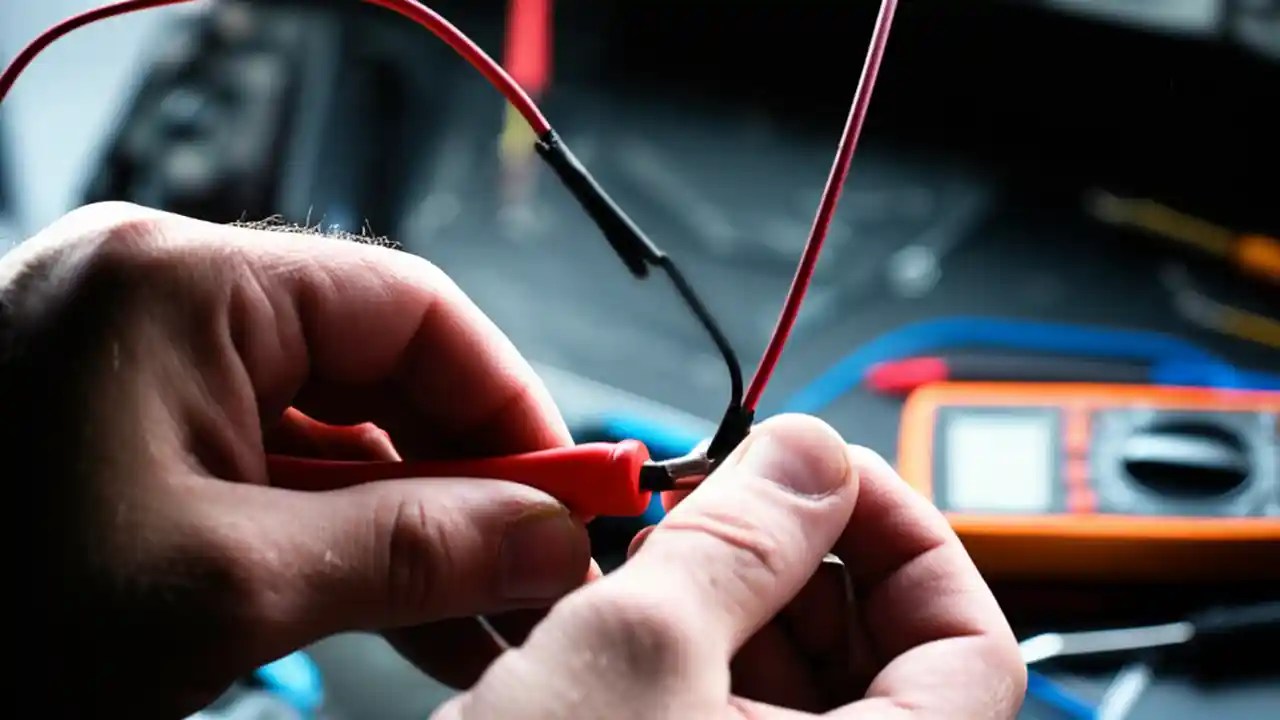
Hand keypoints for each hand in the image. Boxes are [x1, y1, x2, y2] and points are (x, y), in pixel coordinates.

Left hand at [2, 203, 595, 715]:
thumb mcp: (232, 587)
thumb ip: (418, 549)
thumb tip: (553, 538)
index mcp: (178, 286)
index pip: (410, 307)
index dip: (512, 398)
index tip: (576, 488)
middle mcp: (163, 305)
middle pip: (381, 371)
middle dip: (471, 478)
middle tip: (546, 567)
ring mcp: (144, 372)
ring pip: (337, 437)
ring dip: (417, 527)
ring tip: (494, 615)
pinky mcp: (132, 438)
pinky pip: (277, 476)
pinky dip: (347, 545)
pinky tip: (416, 615)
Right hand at [435, 414, 1025, 718]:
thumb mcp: (632, 656)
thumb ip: (740, 538)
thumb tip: (813, 452)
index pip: (971, 640)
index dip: (900, 530)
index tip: (818, 468)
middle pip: (886, 660)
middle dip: (797, 562)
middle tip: (711, 507)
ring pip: (805, 694)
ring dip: (737, 607)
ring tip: (651, 569)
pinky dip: (699, 665)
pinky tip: (629, 632)